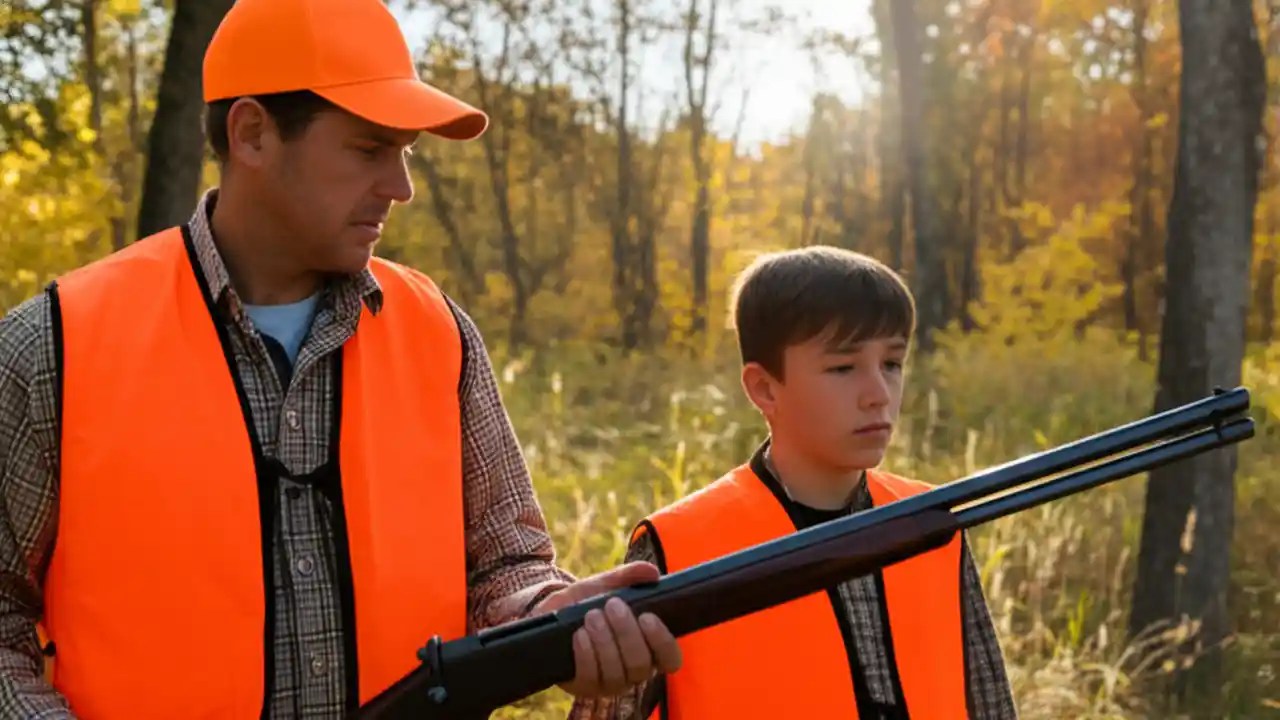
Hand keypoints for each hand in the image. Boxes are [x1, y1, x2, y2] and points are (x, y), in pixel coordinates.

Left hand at [530, 561, 681, 697]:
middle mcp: (633, 671)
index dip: (663, 642)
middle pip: (641, 664)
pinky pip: (590, 677)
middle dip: (626, 633)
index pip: (671, 658)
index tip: (647, 617)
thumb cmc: (587, 602)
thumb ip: (629, 577)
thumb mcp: (606, 585)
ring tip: (592, 615)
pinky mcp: (585, 688)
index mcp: (648, 648)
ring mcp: (610, 683)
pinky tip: (579, 634)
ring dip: (604, 641)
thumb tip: (652, 572)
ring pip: (616, 673)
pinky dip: (586, 653)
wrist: (551, 616)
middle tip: (612, 605)